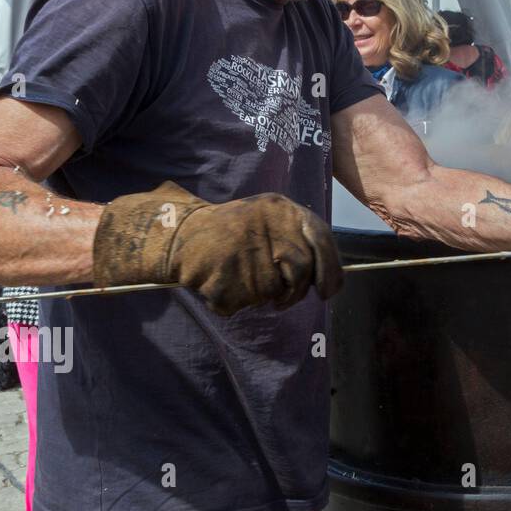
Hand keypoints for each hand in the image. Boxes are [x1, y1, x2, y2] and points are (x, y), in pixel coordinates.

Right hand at [93, 181, 342, 316]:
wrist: (179, 234)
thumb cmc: (232, 232)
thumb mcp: (269, 218)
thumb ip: (298, 239)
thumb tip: (331, 280)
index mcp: (280, 208)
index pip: (320, 238)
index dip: (330, 269)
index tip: (328, 291)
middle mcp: (267, 226)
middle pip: (302, 270)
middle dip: (297, 292)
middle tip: (285, 300)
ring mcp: (246, 253)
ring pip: (275, 290)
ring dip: (265, 296)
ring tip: (243, 280)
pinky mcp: (226, 279)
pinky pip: (245, 302)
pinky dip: (237, 301)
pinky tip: (223, 283)